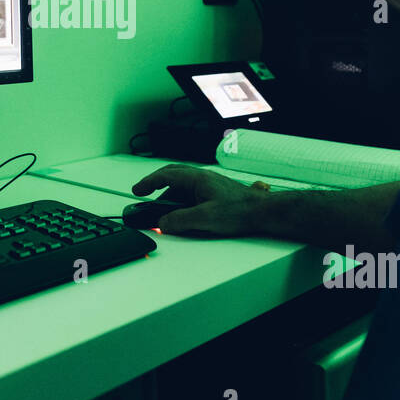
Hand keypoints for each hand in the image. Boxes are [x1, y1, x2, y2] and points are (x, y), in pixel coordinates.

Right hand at [130, 164, 269, 236]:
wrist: (262, 212)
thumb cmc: (240, 210)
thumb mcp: (205, 218)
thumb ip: (180, 220)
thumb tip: (162, 223)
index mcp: (196, 178)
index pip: (165, 176)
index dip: (148, 183)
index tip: (137, 190)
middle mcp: (201, 178)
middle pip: (171, 176)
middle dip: (155, 186)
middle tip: (144, 196)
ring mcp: (207, 185)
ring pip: (181, 188)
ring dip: (169, 200)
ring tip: (164, 217)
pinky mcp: (213, 194)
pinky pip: (190, 195)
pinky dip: (181, 204)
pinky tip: (182, 217)